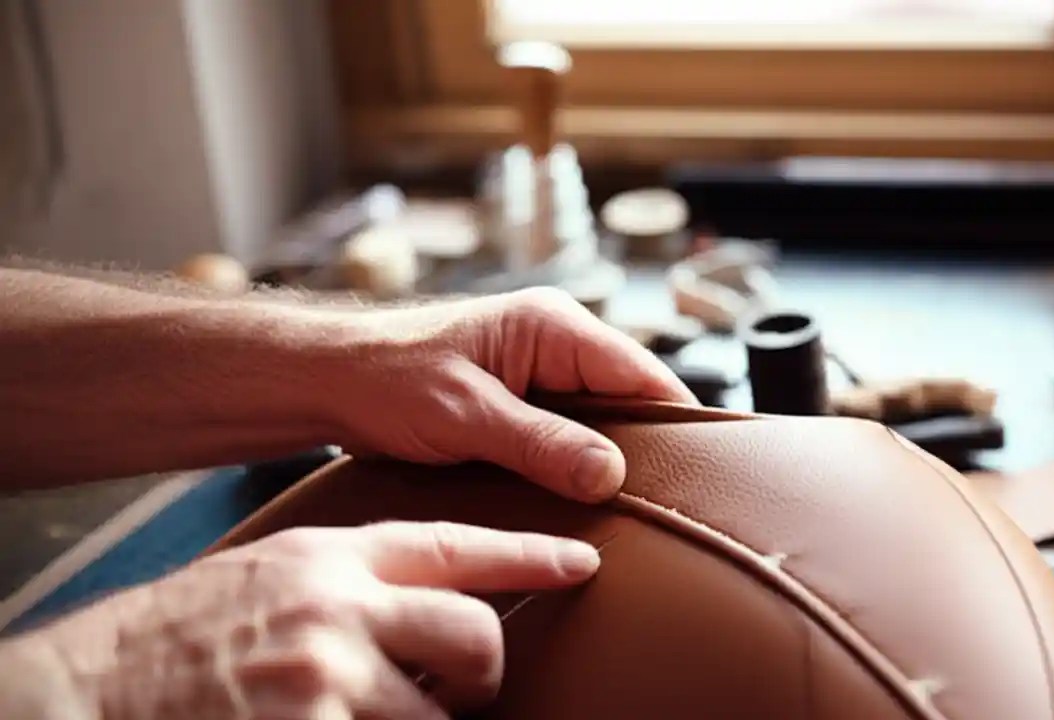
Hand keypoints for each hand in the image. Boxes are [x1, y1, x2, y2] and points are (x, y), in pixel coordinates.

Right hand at [2, 522, 600, 719]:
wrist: (79, 694)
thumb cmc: (168, 644)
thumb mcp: (263, 580)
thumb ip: (342, 585)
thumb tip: (417, 609)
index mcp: (326, 557)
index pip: (454, 545)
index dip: (526, 554)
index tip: (579, 561)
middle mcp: (338, 606)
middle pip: (474, 634)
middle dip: (480, 672)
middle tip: (458, 690)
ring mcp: (328, 675)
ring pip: (439, 715)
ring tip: (361, 717)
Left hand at [324, 288, 695, 502]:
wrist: (326, 380)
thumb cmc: (384, 379)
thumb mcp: (466, 416)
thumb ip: (541, 443)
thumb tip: (610, 475)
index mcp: (552, 325)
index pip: (642, 372)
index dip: (675, 422)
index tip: (698, 474)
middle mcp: (555, 341)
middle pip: (629, 398)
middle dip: (643, 448)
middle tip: (659, 507)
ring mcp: (539, 370)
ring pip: (601, 420)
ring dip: (606, 460)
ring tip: (626, 510)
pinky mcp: (521, 400)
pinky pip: (570, 432)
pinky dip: (576, 463)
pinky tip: (579, 501)